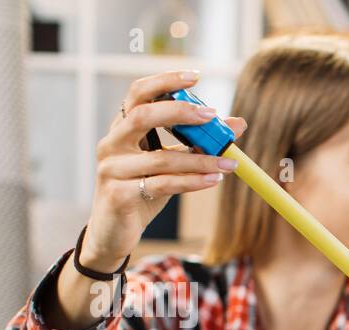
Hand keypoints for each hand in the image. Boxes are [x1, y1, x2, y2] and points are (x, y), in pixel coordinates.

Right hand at [87, 71, 248, 268]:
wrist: (112, 233)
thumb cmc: (141, 192)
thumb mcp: (170, 165)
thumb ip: (196, 144)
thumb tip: (237, 123)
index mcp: (121, 129)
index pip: (138, 94)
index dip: (164, 82)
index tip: (195, 77)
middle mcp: (112, 144)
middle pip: (143, 116)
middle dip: (180, 112)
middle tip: (213, 115)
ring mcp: (111, 169)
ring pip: (161, 158)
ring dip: (201, 158)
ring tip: (230, 162)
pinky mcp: (119, 195)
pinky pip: (162, 185)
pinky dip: (193, 181)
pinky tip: (214, 179)